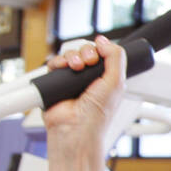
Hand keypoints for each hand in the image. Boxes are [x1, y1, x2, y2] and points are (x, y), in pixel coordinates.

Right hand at [41, 34, 126, 148]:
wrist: (75, 129)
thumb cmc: (96, 116)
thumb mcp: (116, 83)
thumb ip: (116, 58)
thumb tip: (104, 41)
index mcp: (106, 79)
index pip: (102, 54)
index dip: (101, 50)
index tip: (100, 55)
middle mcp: (89, 79)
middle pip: (85, 51)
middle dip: (86, 52)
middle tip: (88, 62)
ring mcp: (71, 80)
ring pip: (70, 55)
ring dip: (72, 56)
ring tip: (76, 67)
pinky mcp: (55, 83)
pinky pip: (54, 64)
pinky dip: (58, 62)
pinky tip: (63, 68)